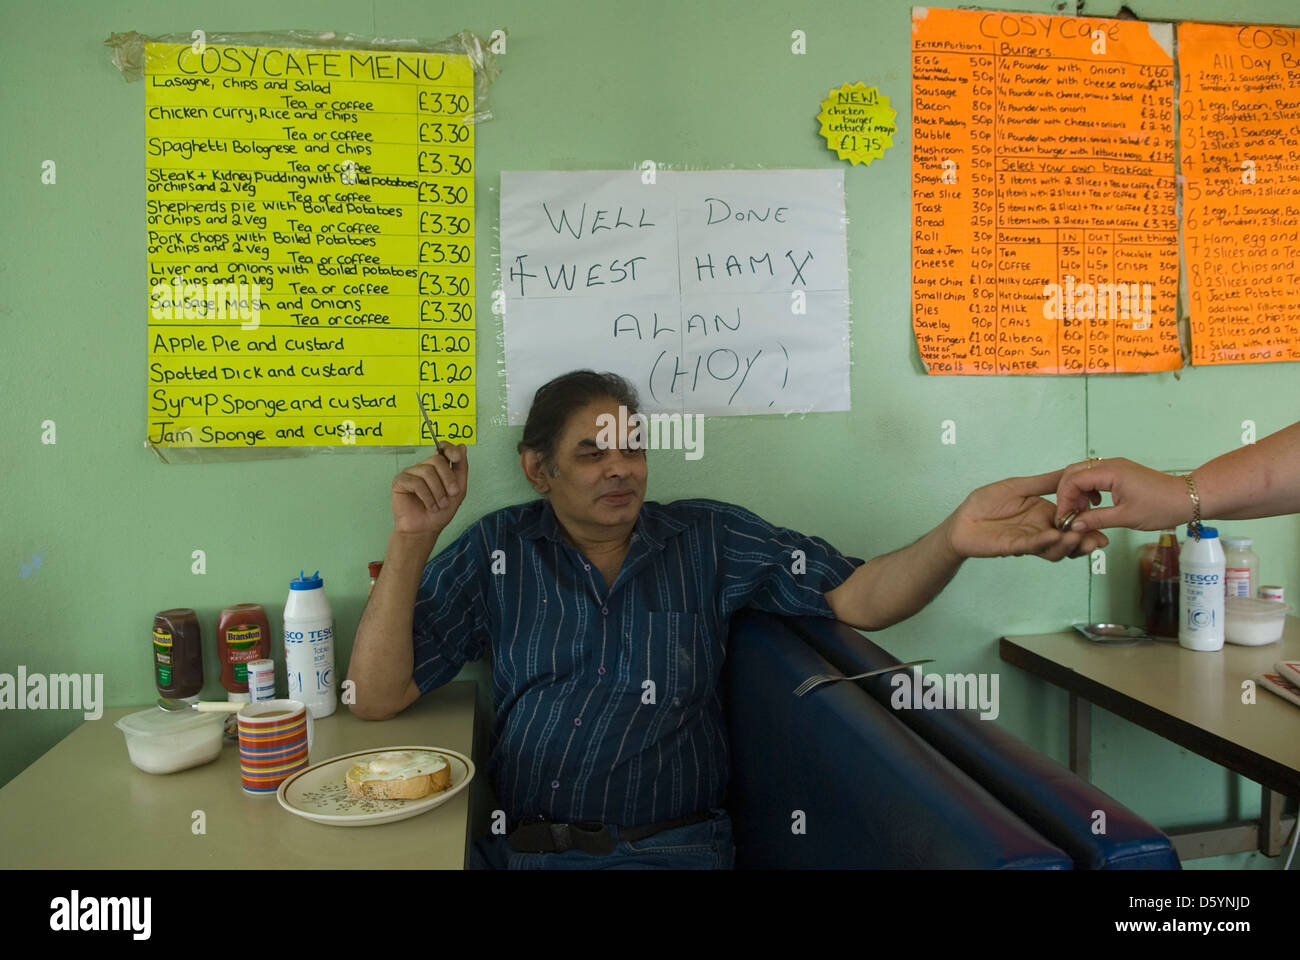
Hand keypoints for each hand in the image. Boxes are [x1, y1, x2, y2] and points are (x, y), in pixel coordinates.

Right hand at [391, 444, 467, 536]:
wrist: (425, 530)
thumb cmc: (439, 512)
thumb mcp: (458, 490)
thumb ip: (461, 468)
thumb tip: (462, 446)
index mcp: (437, 468)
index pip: (441, 448)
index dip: (449, 449)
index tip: (456, 457)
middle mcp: (423, 467)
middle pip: (437, 460)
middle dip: (448, 478)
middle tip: (452, 494)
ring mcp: (411, 473)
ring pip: (427, 472)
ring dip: (438, 492)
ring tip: (439, 504)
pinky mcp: (400, 481)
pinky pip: (416, 482)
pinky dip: (426, 496)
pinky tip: (429, 505)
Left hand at [947, 470, 1108, 560]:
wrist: (962, 520)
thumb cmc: (987, 502)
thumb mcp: (1019, 486)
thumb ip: (1045, 482)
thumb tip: (1071, 470)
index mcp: (1044, 514)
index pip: (1071, 520)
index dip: (1087, 523)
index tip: (1103, 522)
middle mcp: (1041, 529)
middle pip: (1068, 539)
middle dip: (1084, 540)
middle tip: (1098, 540)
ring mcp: (1028, 540)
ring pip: (1054, 548)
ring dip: (1067, 544)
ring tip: (1078, 538)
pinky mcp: (1013, 547)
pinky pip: (1032, 545)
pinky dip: (1044, 542)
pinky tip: (1054, 536)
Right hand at [1054, 457, 1187, 532]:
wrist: (1187, 498)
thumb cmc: (1162, 507)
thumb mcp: (1126, 518)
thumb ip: (1096, 520)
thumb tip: (1074, 525)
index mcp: (1111, 472)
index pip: (1073, 481)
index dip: (1064, 500)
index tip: (1065, 518)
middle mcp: (1111, 464)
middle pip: (1073, 472)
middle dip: (1066, 493)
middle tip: (1069, 514)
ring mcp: (1116, 466)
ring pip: (1082, 472)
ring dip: (1077, 491)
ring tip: (1082, 510)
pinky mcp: (1121, 471)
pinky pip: (1094, 475)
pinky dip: (1088, 489)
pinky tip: (1095, 504)